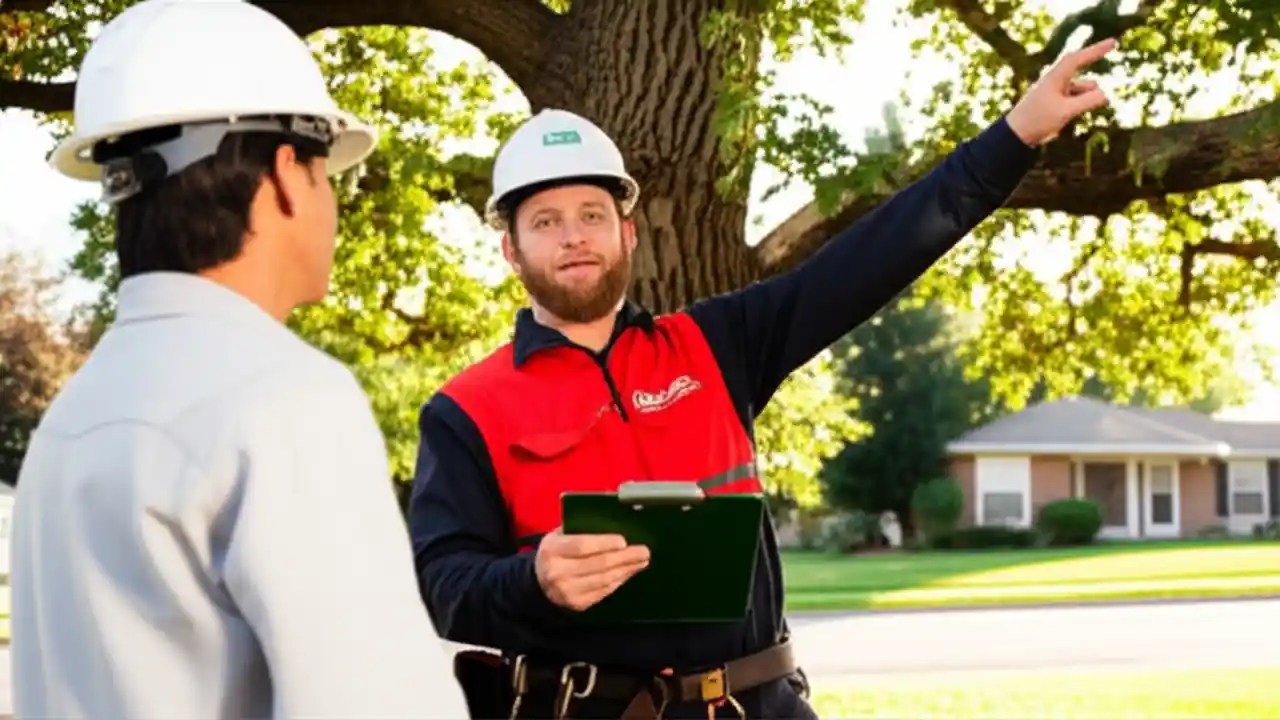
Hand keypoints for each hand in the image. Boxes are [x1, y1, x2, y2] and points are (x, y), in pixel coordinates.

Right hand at [534, 528, 649, 610]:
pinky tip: (628, 572)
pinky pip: (604, 591)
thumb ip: (580, 528)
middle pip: (598, 564)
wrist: (539, 582)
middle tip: (643, 551)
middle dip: (625, 558)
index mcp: (552, 550)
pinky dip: (619, 580)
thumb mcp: (559, 535)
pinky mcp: (577, 604)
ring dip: (626, 570)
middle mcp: (558, 572)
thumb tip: (614, 521)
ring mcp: (567, 591)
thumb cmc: (555, 552)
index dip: (605, 543)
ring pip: (604, 580)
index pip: (582, 546)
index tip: (623, 541)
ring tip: (641, 561)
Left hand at [1006, 38, 1116, 146]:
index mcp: (1055, 78)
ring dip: (1088, 89)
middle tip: (1112, 46)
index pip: (1078, 58)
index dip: (1096, 49)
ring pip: (1077, 85)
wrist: (1015, 135)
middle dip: (1093, 59)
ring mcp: (1052, 92)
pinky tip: (1088, 106)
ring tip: (1101, 99)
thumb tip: (1104, 95)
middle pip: (1077, 66)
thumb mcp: (1066, 111)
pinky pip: (1072, 96)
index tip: (1113, 42)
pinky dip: (1081, 99)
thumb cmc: (1038, 120)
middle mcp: (1053, 81)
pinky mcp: (1051, 103)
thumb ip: (1087, 101)